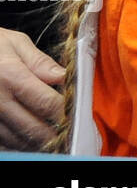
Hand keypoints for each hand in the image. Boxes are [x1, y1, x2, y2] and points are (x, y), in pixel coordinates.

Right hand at [0, 28, 64, 149]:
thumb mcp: (15, 43)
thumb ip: (41, 63)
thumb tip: (64, 77)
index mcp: (10, 77)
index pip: (47, 103)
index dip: (66, 112)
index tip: (77, 113)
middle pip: (34, 128)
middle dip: (55, 133)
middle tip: (69, 131)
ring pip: (18, 141)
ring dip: (38, 142)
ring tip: (52, 136)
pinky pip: (3, 144)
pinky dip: (18, 144)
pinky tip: (29, 138)